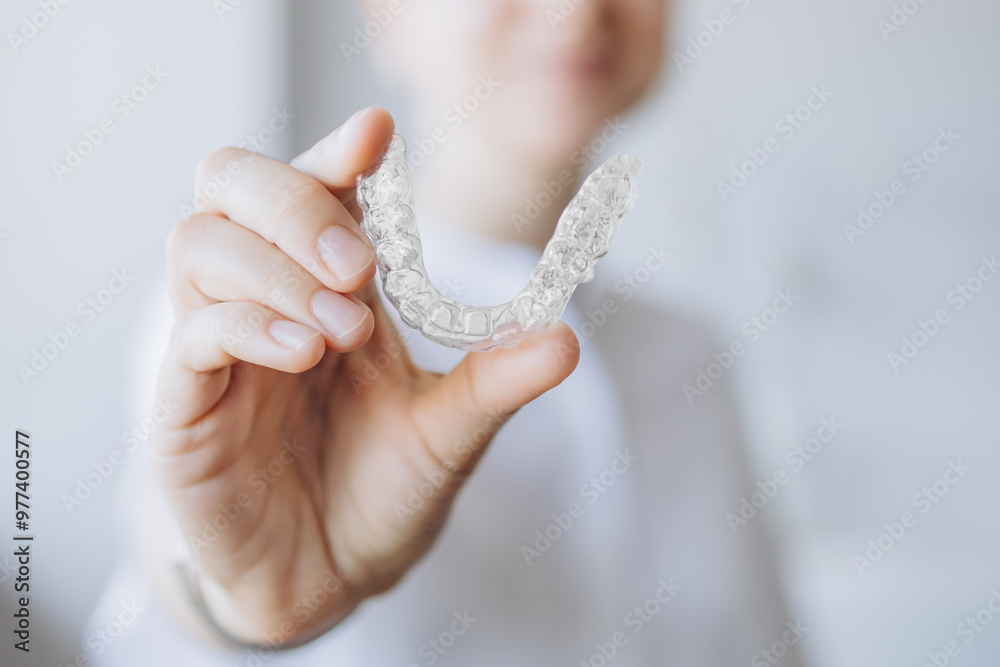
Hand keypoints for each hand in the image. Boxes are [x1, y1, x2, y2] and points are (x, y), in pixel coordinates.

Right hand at [143, 107, 579, 645]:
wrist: (327, 577)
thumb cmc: (380, 490)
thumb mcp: (447, 432)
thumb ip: (495, 380)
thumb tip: (567, 336)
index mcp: (326, 286)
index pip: (312, 186)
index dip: (337, 151)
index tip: (378, 134)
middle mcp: (263, 297)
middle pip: (230, 183)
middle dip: (294, 199)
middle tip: (362, 262)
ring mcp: (214, 347)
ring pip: (198, 242)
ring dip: (276, 267)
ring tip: (342, 329)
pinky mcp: (182, 405)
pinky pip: (190, 332)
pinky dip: (246, 325)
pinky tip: (304, 352)